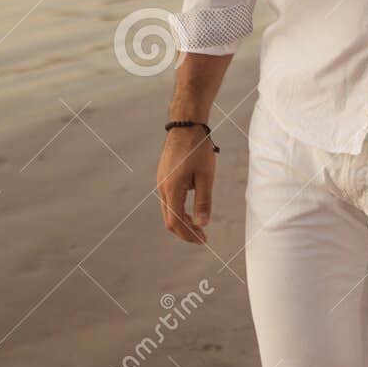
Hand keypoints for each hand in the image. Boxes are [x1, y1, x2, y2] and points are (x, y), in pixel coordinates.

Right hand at [156, 125, 215, 243]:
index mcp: (172, 188)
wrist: (186, 126)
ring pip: (168, 210)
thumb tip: (202, 224)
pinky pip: (168, 200)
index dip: (189, 235)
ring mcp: (161, 182)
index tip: (203, 241)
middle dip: (185, 232)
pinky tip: (191, 210)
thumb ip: (204, 201)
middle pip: (169, 220)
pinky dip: (179, 210)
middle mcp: (162, 187)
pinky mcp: (163, 177)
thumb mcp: (206, 176)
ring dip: (182, 221)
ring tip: (199, 226)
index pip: (176, 222)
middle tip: (203, 238)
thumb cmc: (198, 148)